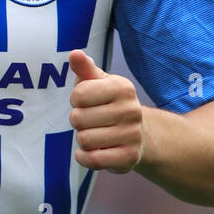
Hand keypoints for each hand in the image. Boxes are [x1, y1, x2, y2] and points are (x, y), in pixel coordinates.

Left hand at [68, 49, 143, 173]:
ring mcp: (133, 135)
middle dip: (78, 122)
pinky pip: (92, 160)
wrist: (139, 135)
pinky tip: (92, 151)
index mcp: (123, 87)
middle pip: (78, 119)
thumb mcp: (99, 83)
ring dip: (83, 139)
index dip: (76, 100)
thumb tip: (75, 54)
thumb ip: (84, 69)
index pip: (78, 94)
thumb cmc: (109, 104)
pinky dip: (84, 157)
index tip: (87, 102)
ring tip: (97, 135)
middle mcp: (131, 110)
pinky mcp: (129, 158)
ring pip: (84, 140)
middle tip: (92, 121)